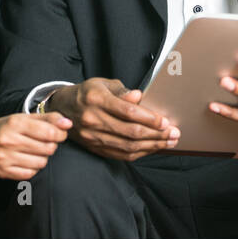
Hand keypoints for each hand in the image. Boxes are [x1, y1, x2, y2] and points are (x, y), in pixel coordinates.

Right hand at [0, 112, 72, 179]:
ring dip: (43, 157)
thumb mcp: (27, 118)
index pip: (49, 132)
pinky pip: (30, 174)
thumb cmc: (10, 127)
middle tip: (47, 142)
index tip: (60, 134)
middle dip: (52, 145)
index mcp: (15, 123)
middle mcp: (8, 140)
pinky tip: (27, 159)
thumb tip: (68, 123)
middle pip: (47, 149)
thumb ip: (49, 118)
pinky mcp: (2, 171)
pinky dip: (33, 168)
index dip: (60, 134)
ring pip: (40, 163)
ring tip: (36, 151)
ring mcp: (4, 157)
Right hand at [46, 77, 178, 161]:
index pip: (127, 112)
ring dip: (152, 146)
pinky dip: (139, 153)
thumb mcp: (103, 84)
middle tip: (174, 133)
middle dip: (156, 134)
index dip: (149, 118)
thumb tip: (139, 97)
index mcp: (96, 99)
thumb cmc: (88, 92)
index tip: (165, 121)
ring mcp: (93, 136)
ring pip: (127, 146)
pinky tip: (152, 148)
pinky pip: (120, 154)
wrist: (63, 108)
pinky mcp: (94, 147)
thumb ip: (122, 92)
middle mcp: (93, 119)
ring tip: (169, 142)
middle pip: (130, 132)